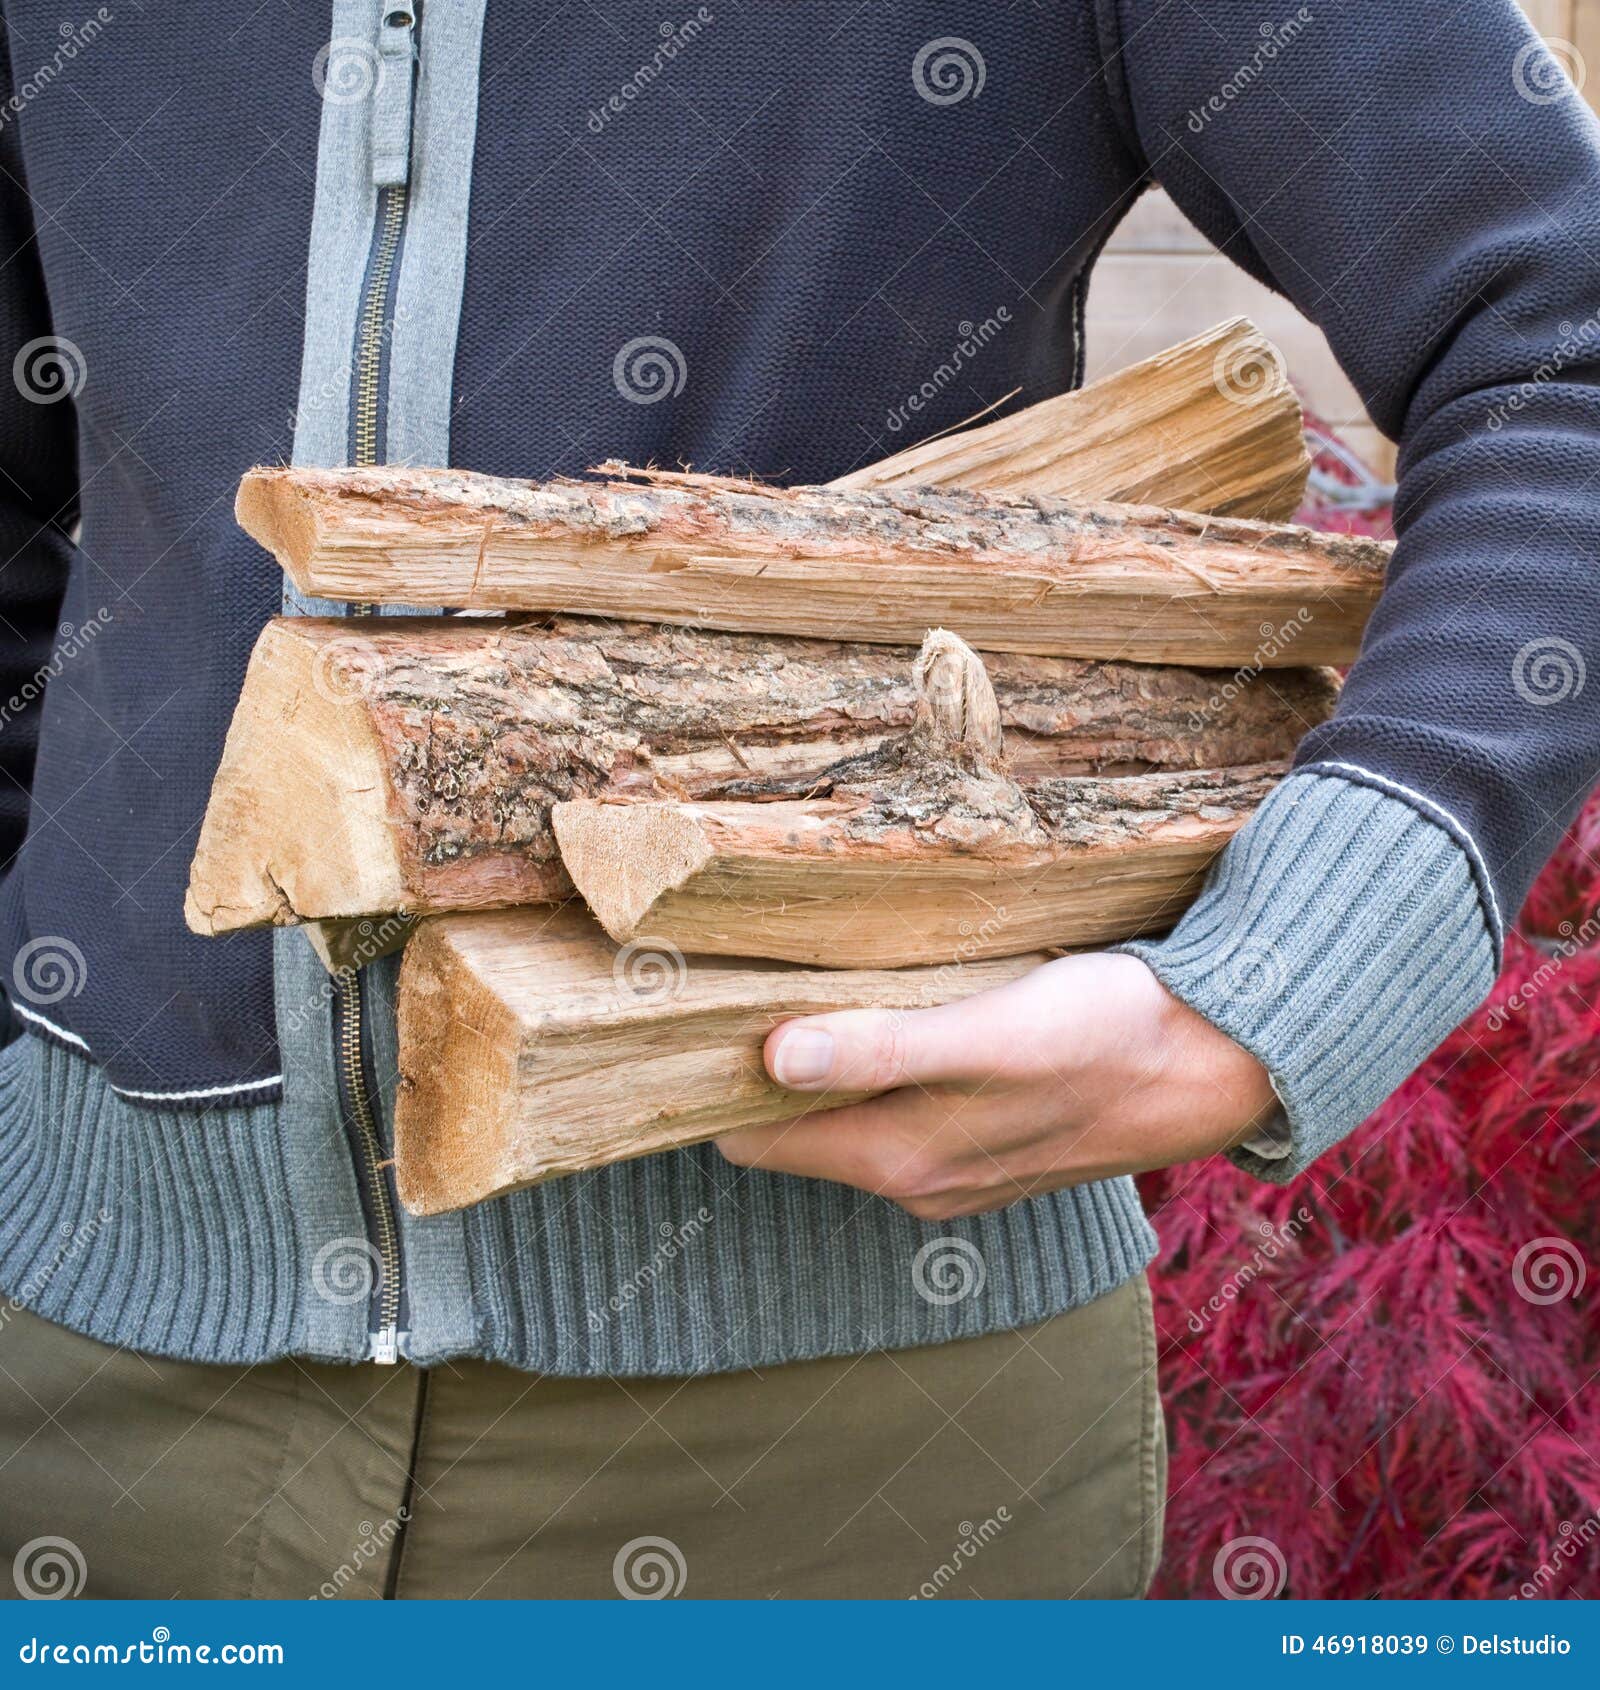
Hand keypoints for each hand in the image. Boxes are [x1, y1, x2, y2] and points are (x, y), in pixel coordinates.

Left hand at [717, 954, 1277, 1219]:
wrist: (1220, 1062)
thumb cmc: (1108, 1036)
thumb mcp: (990, 1036)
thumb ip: (882, 1052)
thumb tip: (774, 1061)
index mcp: (898, 1157)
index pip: (752, 1137)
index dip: (719, 1079)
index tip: (704, 1011)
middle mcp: (914, 1178)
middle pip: (793, 1129)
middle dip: (761, 1069)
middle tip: (746, 981)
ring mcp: (954, 1167)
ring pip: (846, 1119)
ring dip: (822, 1065)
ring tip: (808, 986)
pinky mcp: (989, 1142)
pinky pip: (899, 1111)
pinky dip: (877, 1071)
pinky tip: (891, 1016)